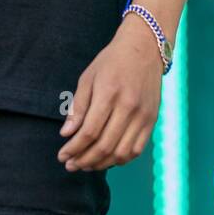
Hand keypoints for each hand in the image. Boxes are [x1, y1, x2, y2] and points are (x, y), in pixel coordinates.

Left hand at [57, 16, 163, 170]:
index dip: (74, 148)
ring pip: (121, 153)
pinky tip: (107, 160)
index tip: (62, 155)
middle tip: (70, 165)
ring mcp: (143, 116)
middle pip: (105, 145)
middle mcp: (128, 107)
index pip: (89, 131)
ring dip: (101, 164)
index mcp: (109, 93)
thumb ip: (78, 107)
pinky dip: (121, 159)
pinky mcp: (151, 120)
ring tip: (86, 165)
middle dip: (84, 160)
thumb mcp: (88, 77)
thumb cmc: (111, 61)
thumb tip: (66, 134)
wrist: (144, 48)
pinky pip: (136, 149)